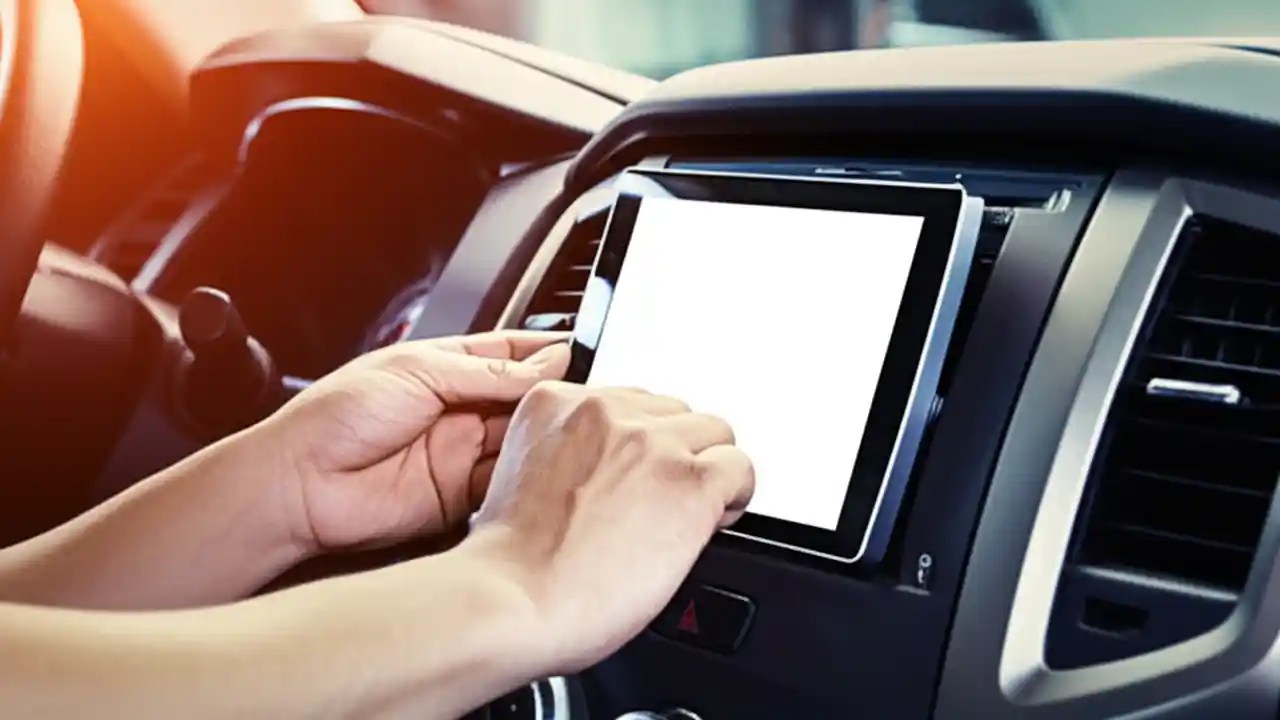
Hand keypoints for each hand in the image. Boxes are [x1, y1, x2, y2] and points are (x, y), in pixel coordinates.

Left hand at [259, 331, 569, 553]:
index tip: (580, 354)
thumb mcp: (419, 371)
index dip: (547, 353)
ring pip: (522, 442)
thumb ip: (487, 372)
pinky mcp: (461, 497)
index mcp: (445, 368)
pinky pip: (507, 484)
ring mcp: (461, 454)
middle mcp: (458, 410)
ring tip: (569, 432)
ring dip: (544, 438)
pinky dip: (527, 477)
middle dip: (553, 398)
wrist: (300, 484)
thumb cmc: (334, 417)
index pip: (510, 354)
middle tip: (581, 399)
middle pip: (524, 400)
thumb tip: (546, 362)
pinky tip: (542, 467)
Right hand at [460, 381, 754, 673]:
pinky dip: (734, 496)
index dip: (640, 445)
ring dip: (704, 471)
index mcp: (557, 401)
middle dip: (671, 454)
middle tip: (657, 501)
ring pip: (713, 432)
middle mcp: (606, 409)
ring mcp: (651, 441)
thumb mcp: (527, 473)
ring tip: (682, 513)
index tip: (634, 476)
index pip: (629, 402)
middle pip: (673, 412)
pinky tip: (710, 523)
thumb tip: (616, 468)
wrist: (513, 599)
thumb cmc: (510, 563)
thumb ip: (574, 451)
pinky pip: (740, 468)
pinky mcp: (689, 479)